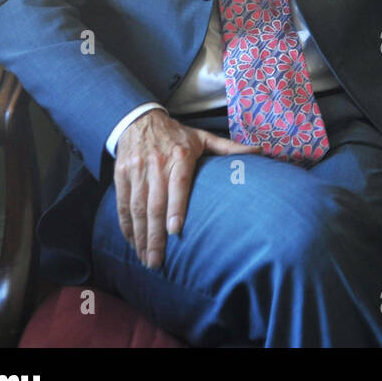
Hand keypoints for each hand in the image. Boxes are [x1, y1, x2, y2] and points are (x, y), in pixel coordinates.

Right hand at [114, 108, 258, 268]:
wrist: (139, 119)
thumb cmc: (176, 134)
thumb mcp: (203, 137)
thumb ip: (229, 148)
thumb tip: (260, 152)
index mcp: (180, 155)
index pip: (178, 184)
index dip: (176, 208)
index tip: (175, 231)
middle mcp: (156, 164)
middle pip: (155, 203)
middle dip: (155, 235)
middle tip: (157, 261)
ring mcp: (136, 170)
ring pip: (136, 208)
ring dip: (140, 236)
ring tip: (145, 258)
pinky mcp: (121, 175)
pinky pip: (122, 204)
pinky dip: (126, 225)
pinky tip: (132, 242)